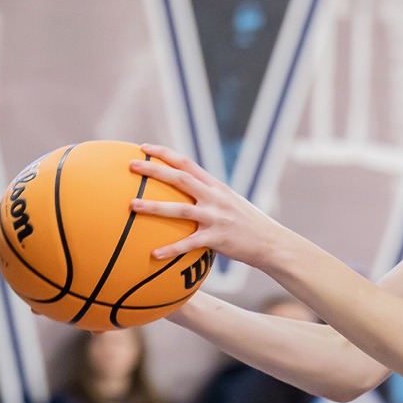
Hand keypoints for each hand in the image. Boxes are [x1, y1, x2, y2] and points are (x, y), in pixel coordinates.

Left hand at [130, 145, 287, 268]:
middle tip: (131, 166)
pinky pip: (189, 244)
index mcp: (215, 186)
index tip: (143, 148)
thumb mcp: (230, 203)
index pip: (186, 163)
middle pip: (180, 179)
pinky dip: (171, 249)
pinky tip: (154, 254)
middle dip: (154, 170)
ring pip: (180, 209)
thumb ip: (209, 196)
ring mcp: (216, 217)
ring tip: (132, 206)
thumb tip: (185, 194)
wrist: (271, 243)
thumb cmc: (248, 224)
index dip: (164, 154)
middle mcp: (215, 198)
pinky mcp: (218, 238)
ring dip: (154, 207)